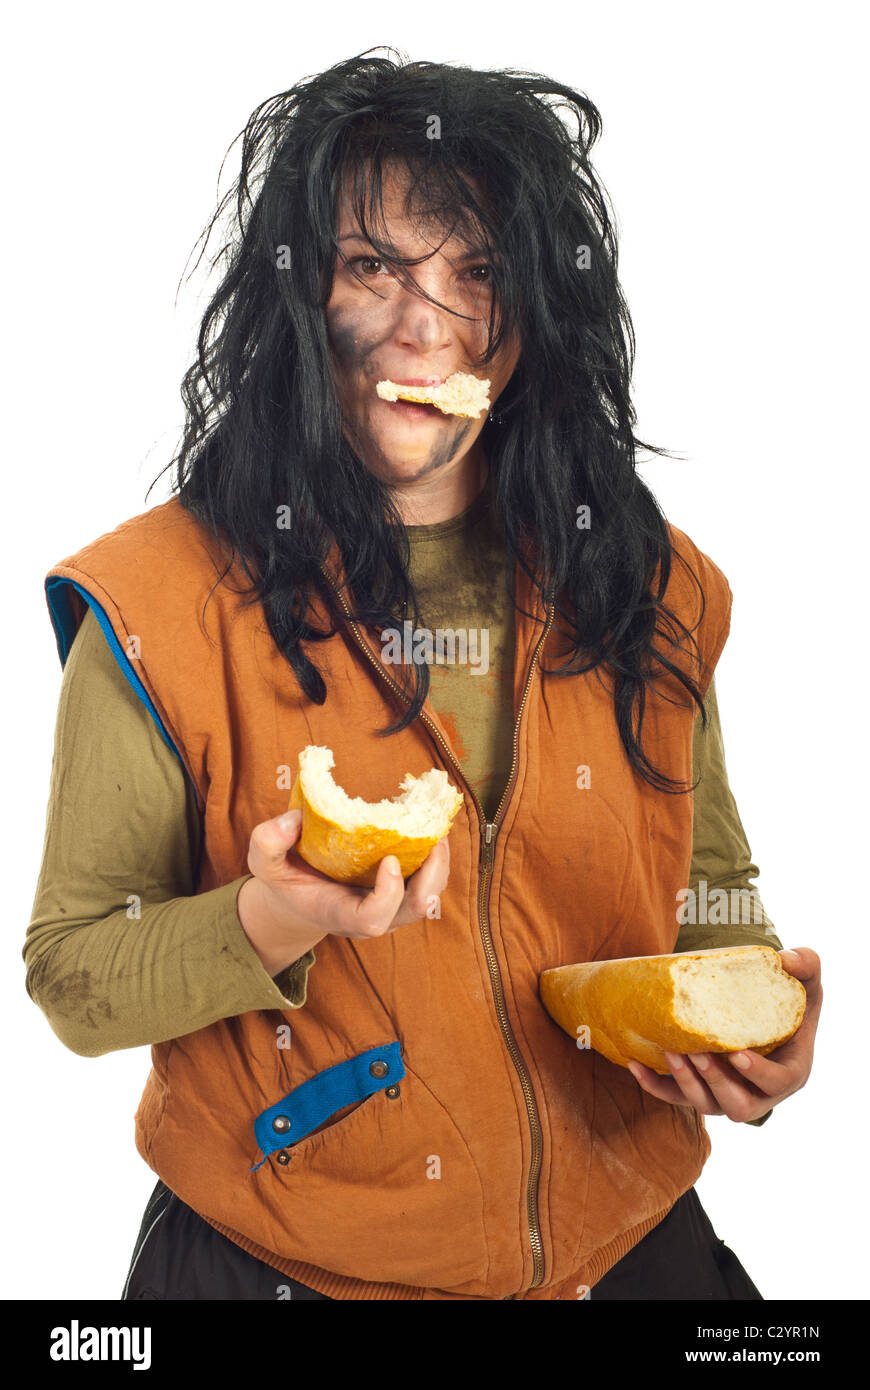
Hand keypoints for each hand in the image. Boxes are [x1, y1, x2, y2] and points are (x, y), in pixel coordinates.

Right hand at [240, 808, 450, 956]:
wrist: (299, 895)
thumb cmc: (286, 879)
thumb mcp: (264, 863)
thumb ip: (267, 843)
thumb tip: (294, 820)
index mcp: (340, 914)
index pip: (373, 919)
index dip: (388, 895)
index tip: (391, 860)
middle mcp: (372, 915)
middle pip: (413, 910)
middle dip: (430, 879)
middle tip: (434, 841)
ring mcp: (390, 906)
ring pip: (427, 896)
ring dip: (439, 868)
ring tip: (438, 831)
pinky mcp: (400, 892)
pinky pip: (428, 881)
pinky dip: (435, 859)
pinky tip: (432, 830)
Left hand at [626, 947, 820, 1122]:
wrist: (762, 1010)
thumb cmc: (790, 998)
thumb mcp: (806, 980)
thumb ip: (805, 963)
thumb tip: (784, 958)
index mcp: (790, 1071)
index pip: (778, 1083)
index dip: (759, 1074)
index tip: (738, 1054)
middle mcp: (760, 1092)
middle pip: (739, 1105)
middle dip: (716, 1081)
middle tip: (697, 1052)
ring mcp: (728, 1095)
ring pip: (706, 1105)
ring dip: (687, 1082)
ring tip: (671, 1051)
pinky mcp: (699, 1089)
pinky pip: (674, 1096)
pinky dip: (654, 1085)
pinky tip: (635, 1064)